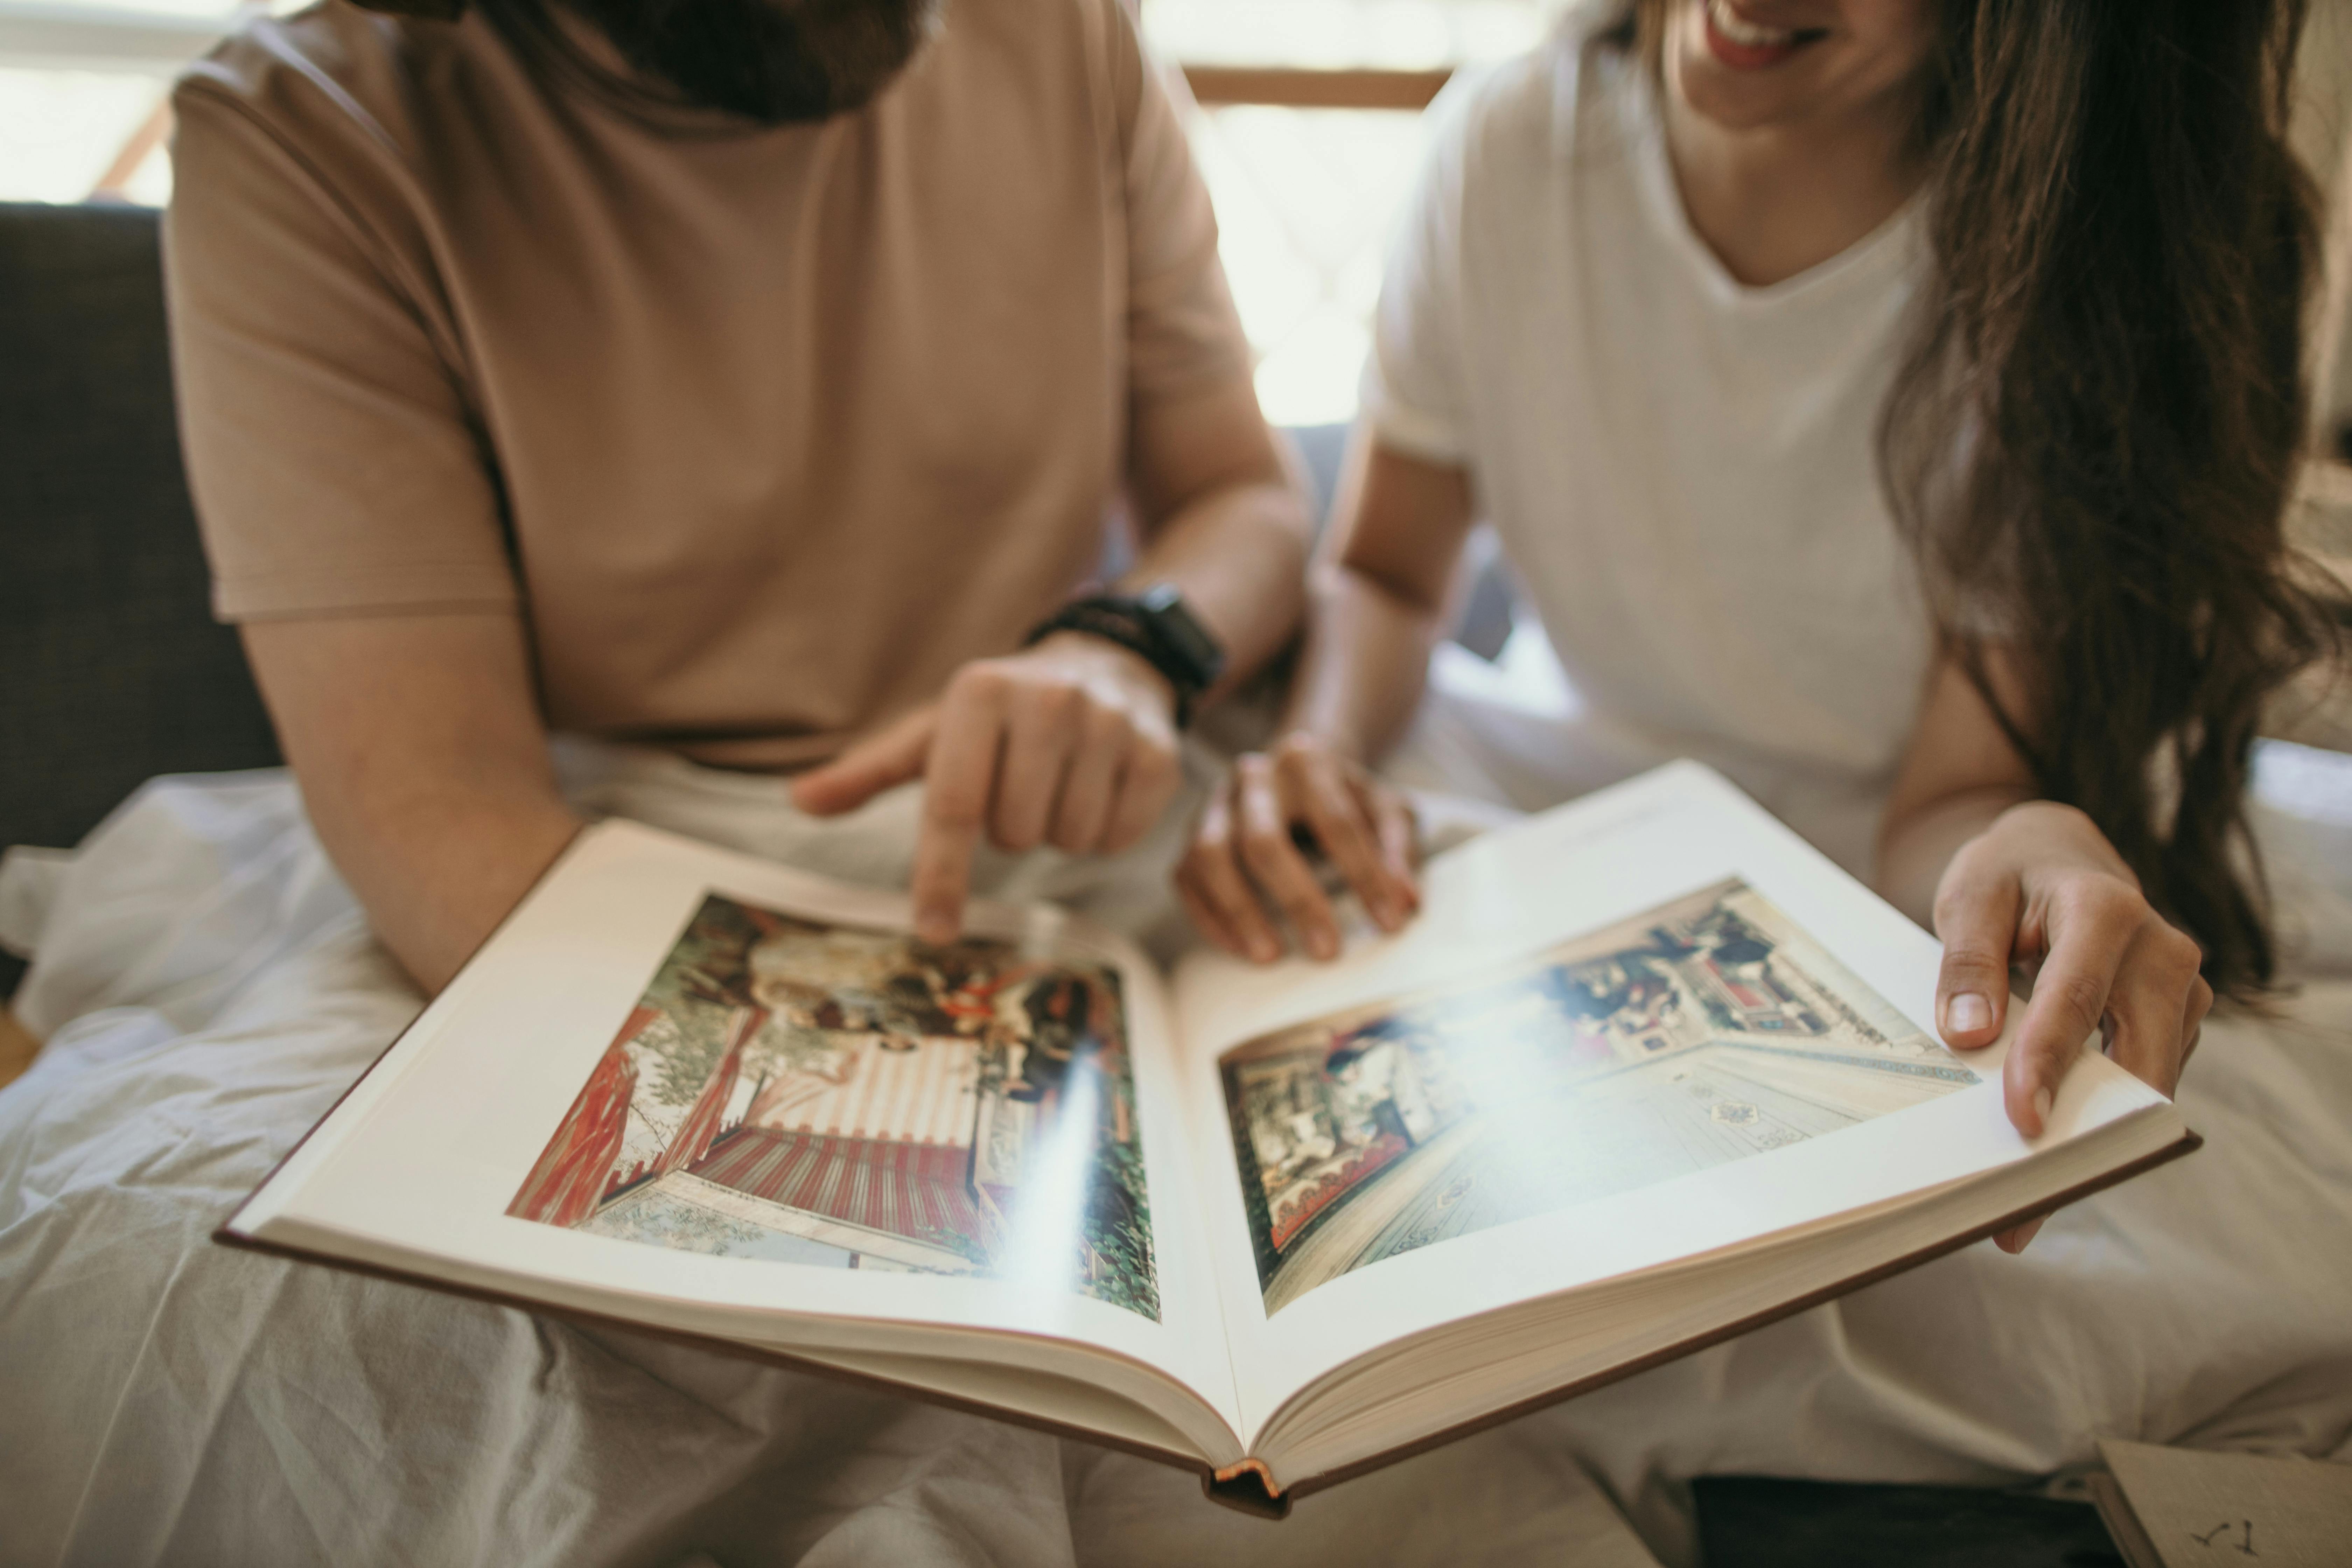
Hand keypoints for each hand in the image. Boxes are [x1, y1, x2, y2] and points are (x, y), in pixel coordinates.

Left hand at [790, 633, 1182, 943]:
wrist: (1104, 665)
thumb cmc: (1000, 714)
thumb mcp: (934, 732)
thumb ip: (869, 772)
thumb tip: (799, 800)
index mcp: (979, 693)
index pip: (953, 804)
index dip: (940, 875)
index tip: (932, 930)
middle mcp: (1047, 700)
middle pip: (1014, 833)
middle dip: (1010, 829)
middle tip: (1018, 789)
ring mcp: (1109, 724)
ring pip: (1068, 839)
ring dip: (1055, 831)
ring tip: (1057, 784)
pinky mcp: (1157, 752)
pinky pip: (1119, 838)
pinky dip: (1103, 833)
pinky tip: (1096, 790)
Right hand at [1176, 731, 1419, 962]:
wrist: (1296, 768)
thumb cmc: (1345, 797)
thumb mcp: (1386, 808)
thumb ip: (1398, 849)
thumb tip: (1406, 902)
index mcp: (1307, 761)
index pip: (1338, 822)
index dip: (1366, 875)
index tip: (1389, 923)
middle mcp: (1254, 777)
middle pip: (1263, 840)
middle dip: (1296, 900)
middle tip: (1326, 951)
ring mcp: (1215, 804)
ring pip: (1210, 857)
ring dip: (1239, 911)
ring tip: (1270, 956)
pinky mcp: (1191, 833)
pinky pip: (1186, 875)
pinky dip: (1209, 916)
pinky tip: (1238, 948)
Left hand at [1931, 800, 2211, 1251]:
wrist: (2055, 855)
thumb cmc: (2009, 875)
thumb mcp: (1971, 896)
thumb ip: (1968, 962)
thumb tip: (1970, 1037)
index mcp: (2106, 909)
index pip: (2077, 998)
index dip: (2049, 1064)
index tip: (2024, 1123)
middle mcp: (2162, 951)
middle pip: (2134, 1055)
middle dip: (2085, 1129)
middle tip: (2024, 1205)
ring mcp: (2179, 991)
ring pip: (2147, 1082)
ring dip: (2097, 1139)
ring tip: (2028, 1204)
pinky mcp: (2174, 1021)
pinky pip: (2143, 1081)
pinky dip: (2103, 1120)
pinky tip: (2053, 1156)